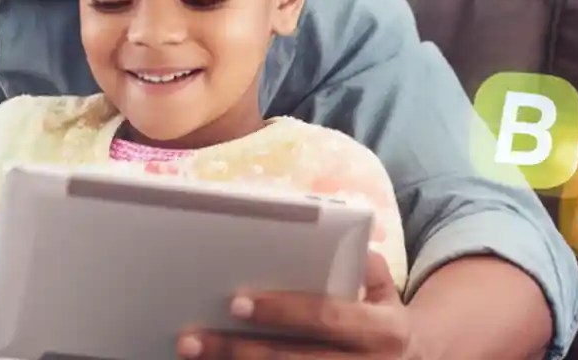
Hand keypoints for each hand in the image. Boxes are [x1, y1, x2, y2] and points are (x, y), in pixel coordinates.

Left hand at [178, 252, 421, 358]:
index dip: (282, 311)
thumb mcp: (384, 284)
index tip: (236, 302)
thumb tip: (331, 230)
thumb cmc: (382, 314)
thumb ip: (360, 260)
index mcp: (382, 330)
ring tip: (194, 354)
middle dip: (240, 350)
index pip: (326, 318)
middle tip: (193, 337)